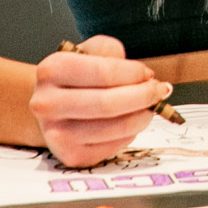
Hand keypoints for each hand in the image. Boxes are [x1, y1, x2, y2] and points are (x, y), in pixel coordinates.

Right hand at [31, 34, 169, 165]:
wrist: (51, 106)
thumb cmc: (77, 76)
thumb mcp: (90, 51)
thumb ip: (113, 52)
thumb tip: (144, 77)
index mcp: (52, 70)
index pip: (104, 72)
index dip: (134, 74)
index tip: (148, 74)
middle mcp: (47, 104)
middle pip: (109, 104)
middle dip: (144, 96)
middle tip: (160, 90)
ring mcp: (56, 134)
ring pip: (115, 128)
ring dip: (143, 116)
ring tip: (150, 106)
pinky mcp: (70, 156)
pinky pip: (113, 146)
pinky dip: (131, 133)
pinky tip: (129, 120)